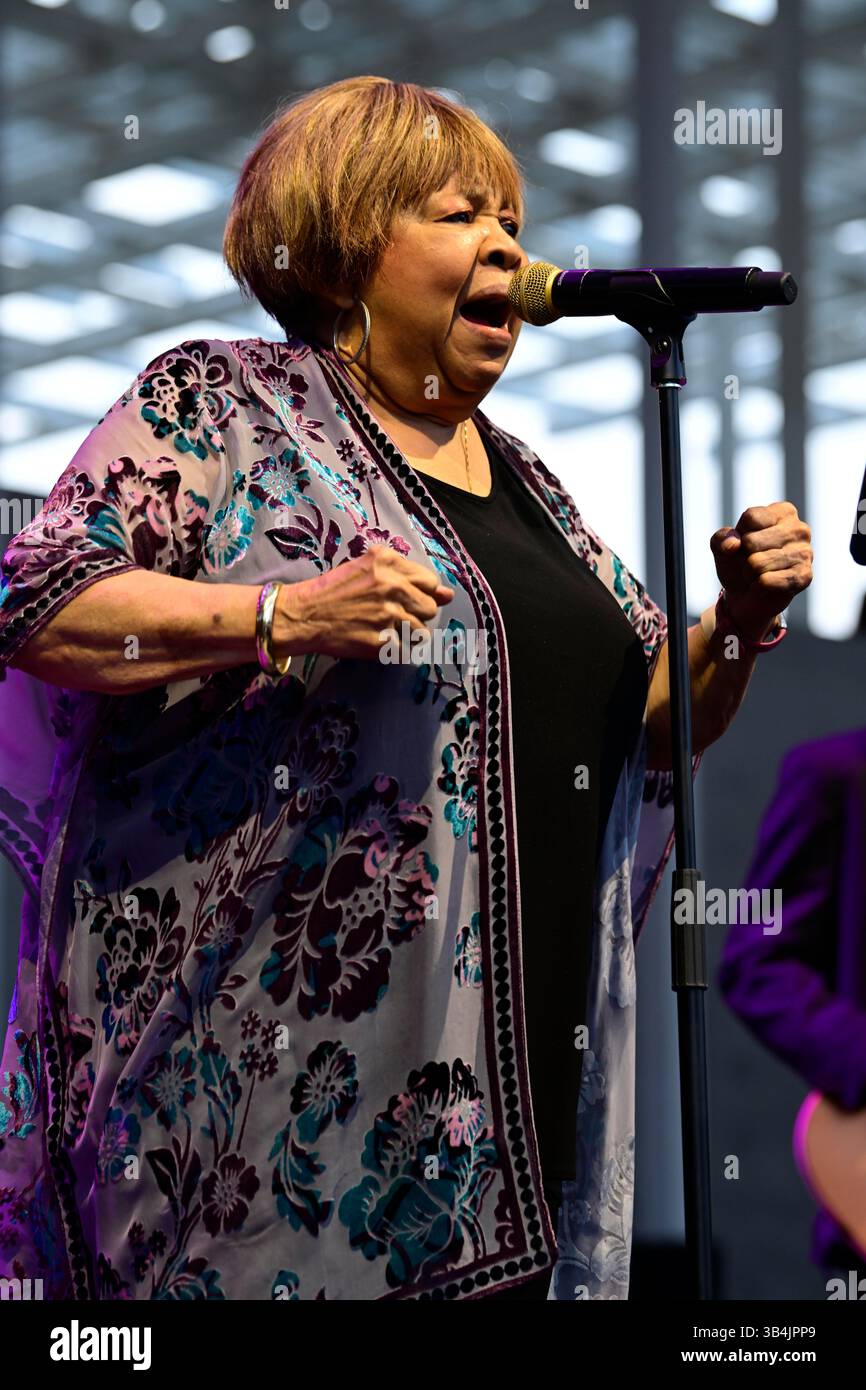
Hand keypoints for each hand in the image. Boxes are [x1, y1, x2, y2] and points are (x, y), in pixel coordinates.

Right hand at [273, 544, 454, 660]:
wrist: (304, 615)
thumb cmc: (334, 590)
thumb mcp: (367, 568)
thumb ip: (407, 575)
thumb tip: (448, 594)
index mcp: (388, 563)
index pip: (430, 582)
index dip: (422, 593)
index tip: (408, 599)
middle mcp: (391, 586)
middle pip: (429, 608)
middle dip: (416, 614)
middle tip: (392, 616)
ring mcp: (387, 615)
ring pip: (421, 631)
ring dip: (406, 634)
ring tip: (383, 629)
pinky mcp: (381, 641)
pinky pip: (404, 649)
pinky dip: (393, 649)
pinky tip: (376, 641)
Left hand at [710, 502, 811, 641]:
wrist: (746, 595)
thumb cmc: (738, 562)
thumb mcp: (723, 545)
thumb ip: (721, 538)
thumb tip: (733, 544)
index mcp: (784, 512)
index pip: (750, 518)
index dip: (739, 535)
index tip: (745, 544)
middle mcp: (800, 529)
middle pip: (752, 541)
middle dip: (744, 557)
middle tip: (752, 562)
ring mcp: (805, 553)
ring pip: (757, 563)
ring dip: (750, 573)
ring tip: (759, 574)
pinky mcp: (804, 577)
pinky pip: (766, 581)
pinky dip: (758, 587)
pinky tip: (767, 586)